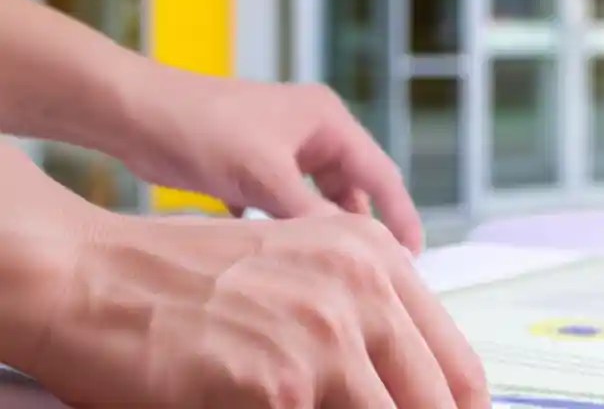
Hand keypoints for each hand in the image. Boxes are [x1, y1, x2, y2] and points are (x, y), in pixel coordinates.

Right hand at [16, 209, 488, 408]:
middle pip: (439, 404)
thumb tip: (410, 389)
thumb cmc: (189, 280)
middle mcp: (364, 290)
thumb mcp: (302, 270)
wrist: (95, 276)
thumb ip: (364, 319)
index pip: (458, 367)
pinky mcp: (280, 386)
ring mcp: (325, 337)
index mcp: (378, 259)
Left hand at [122, 69, 423, 251]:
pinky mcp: (251, 164)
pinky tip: (280, 251)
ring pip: (316, 197)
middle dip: (361, 225)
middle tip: (370, 268)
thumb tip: (349, 249)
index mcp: (327, 121)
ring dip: (320, 227)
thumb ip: (309, 213)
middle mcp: (311, 130)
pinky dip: (286, 225)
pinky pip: (284, 202)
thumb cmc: (202, 129)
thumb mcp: (263, 175)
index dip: (400, 215)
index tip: (412, 255)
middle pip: (352, 186)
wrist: (136, 113)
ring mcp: (280, 146)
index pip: (380, 173)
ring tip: (328, 266)